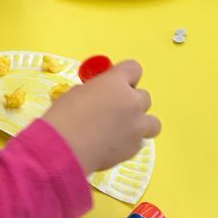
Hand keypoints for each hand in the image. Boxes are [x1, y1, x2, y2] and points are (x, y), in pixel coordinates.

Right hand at [42, 61, 160, 173]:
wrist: (66, 149)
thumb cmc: (64, 116)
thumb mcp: (76, 93)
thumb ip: (95, 92)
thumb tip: (97, 97)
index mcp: (116, 83)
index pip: (133, 68)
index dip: (125, 76)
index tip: (115, 84)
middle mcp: (132, 102)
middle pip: (144, 96)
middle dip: (131, 101)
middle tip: (113, 110)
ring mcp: (137, 126)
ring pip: (152, 122)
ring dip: (139, 122)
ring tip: (121, 130)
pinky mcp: (134, 148)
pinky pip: (139, 141)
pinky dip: (129, 142)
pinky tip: (113, 146)